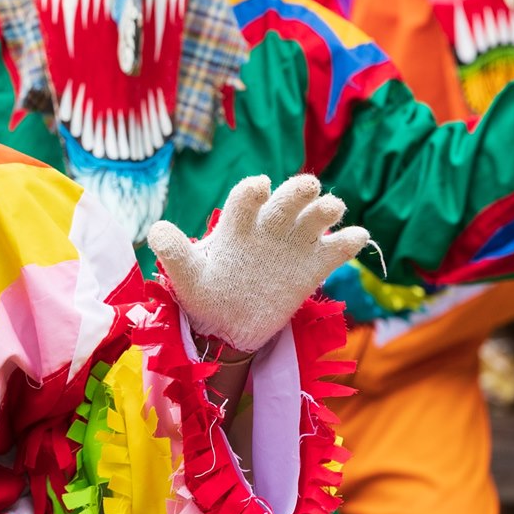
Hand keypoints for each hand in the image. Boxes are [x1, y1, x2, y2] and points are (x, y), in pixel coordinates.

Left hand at [147, 175, 369, 353]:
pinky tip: (357, 237)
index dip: (253, 190)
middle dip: (297, 190)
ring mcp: (293, 244)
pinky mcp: (313, 266)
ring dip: (326, 209)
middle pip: (287, 199)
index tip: (260, 187)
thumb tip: (156, 229)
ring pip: (315, 216)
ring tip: (331, 210)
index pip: (246, 198)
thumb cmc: (204, 296)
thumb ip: (173, 252)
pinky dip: (350, 240)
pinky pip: (337, 248)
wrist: (228, 327)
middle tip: (307, 187)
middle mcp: (268, 227)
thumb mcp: (185, 277)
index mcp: (237, 225)